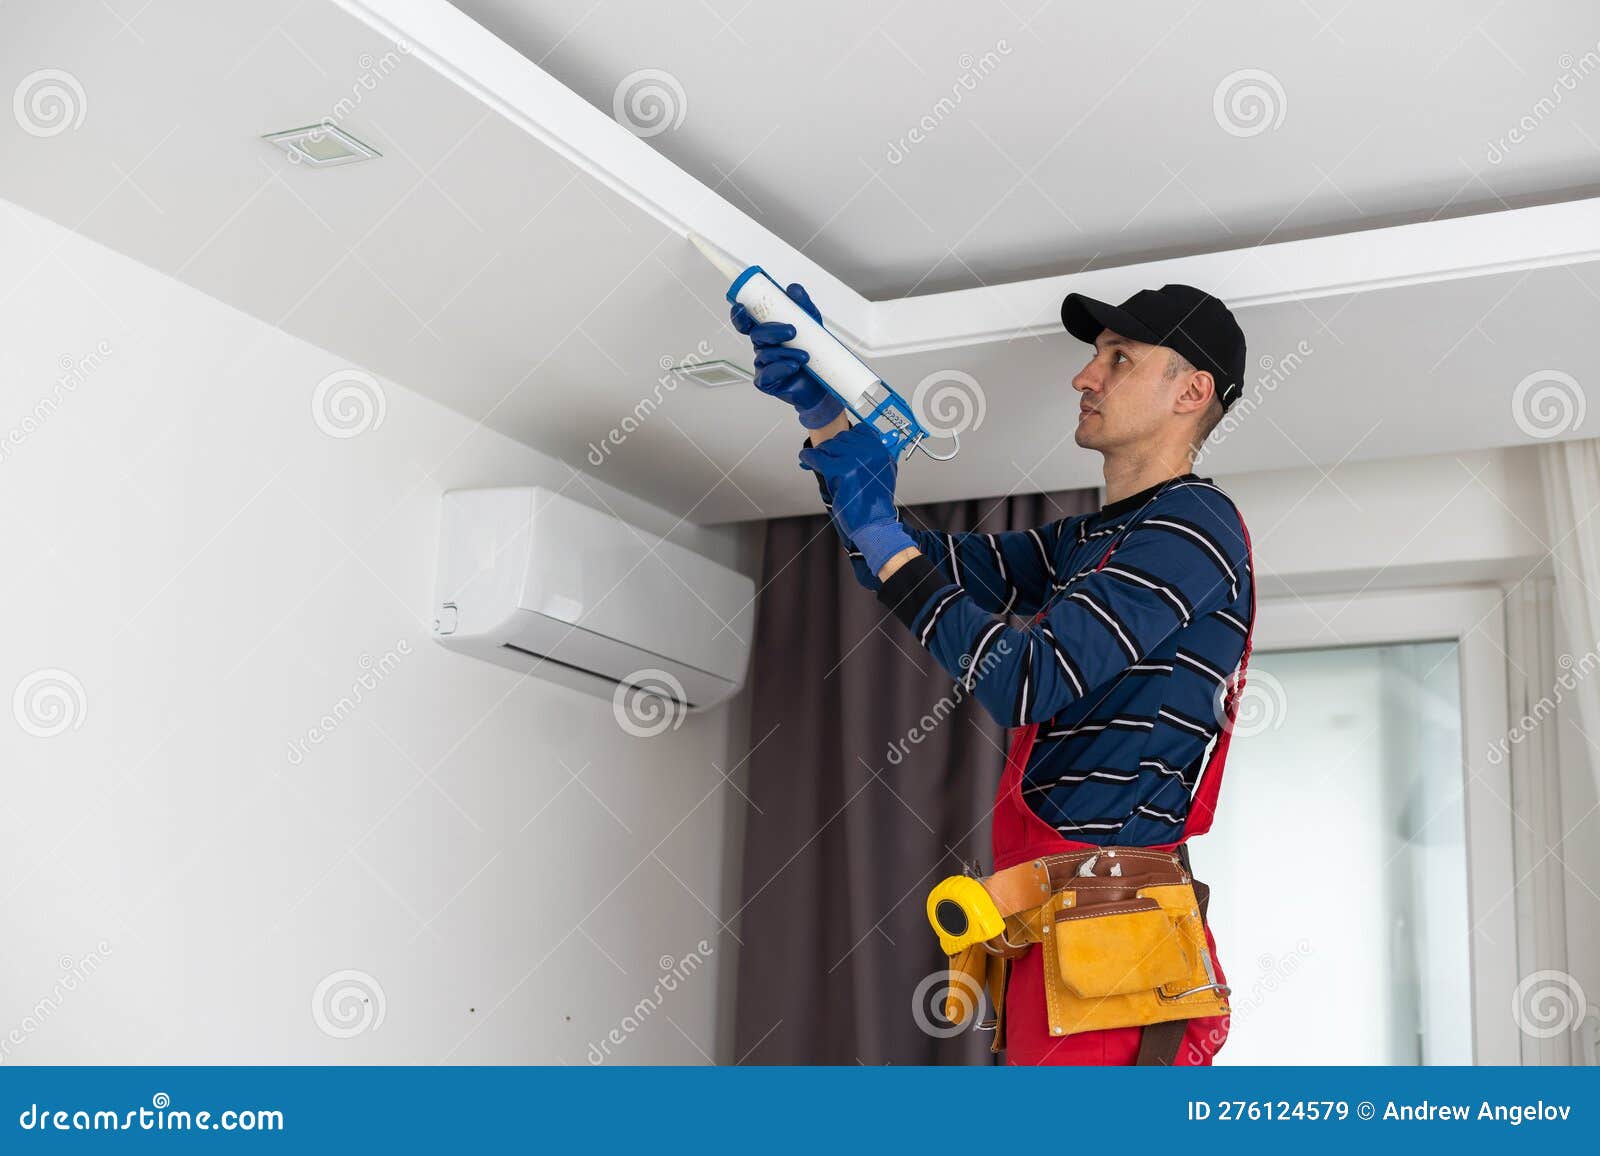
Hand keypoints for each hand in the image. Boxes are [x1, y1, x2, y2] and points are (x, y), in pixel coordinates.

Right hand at [731, 282, 844, 429]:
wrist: (823, 384)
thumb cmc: (814, 353)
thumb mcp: (813, 325)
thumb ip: (803, 306)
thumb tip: (793, 289)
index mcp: (768, 331)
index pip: (748, 321)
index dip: (740, 315)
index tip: (741, 307)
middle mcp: (763, 346)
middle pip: (757, 334)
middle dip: (772, 331)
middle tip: (792, 331)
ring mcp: (763, 365)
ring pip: (766, 354)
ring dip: (786, 352)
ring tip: (805, 356)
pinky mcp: (767, 382)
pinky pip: (767, 374)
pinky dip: (781, 368)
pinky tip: (793, 366)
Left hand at [798, 423, 914, 574]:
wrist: (874, 523)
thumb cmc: (877, 503)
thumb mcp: (885, 471)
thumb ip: (874, 454)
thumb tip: (858, 444)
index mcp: (881, 450)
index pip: (859, 430)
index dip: (848, 438)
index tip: (841, 445)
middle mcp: (869, 452)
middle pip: (842, 437)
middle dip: (834, 448)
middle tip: (829, 458)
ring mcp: (854, 460)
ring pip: (829, 446)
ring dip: (822, 454)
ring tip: (818, 461)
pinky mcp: (839, 471)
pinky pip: (818, 457)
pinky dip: (809, 457)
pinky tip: (806, 459)